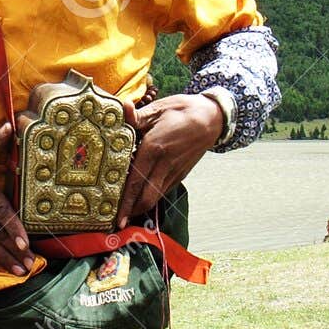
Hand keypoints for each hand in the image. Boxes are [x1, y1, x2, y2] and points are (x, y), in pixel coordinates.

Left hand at [114, 93, 222, 225]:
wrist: (212, 118)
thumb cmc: (182, 110)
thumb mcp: (158, 108)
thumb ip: (136, 115)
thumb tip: (121, 107)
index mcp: (154, 148)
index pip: (136, 180)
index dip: (125, 201)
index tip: (116, 216)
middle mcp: (164, 164)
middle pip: (146, 196)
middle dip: (132, 212)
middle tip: (117, 222)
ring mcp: (175, 171)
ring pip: (156, 196)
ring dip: (141, 207)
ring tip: (126, 214)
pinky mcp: (182, 173)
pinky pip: (164, 190)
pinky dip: (152, 197)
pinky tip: (142, 198)